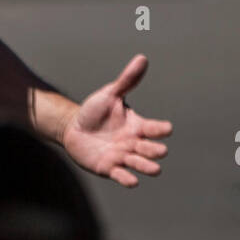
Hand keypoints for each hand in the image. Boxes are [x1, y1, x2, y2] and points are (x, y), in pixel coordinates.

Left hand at [61, 54, 171, 186]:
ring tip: (155, 169)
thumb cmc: (95, 111)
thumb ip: (127, 80)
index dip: (161, 129)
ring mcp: (122, 157)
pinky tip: (132, 181)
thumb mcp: (110, 94)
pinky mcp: (109, 168)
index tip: (167, 128)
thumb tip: (142, 58)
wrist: (72, 127)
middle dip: (155, 150)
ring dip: (146, 166)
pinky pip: (121, 175)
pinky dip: (127, 178)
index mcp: (137, 126)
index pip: (153, 128)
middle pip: (149, 149)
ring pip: (139, 164)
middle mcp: (133, 143)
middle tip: (160, 150)